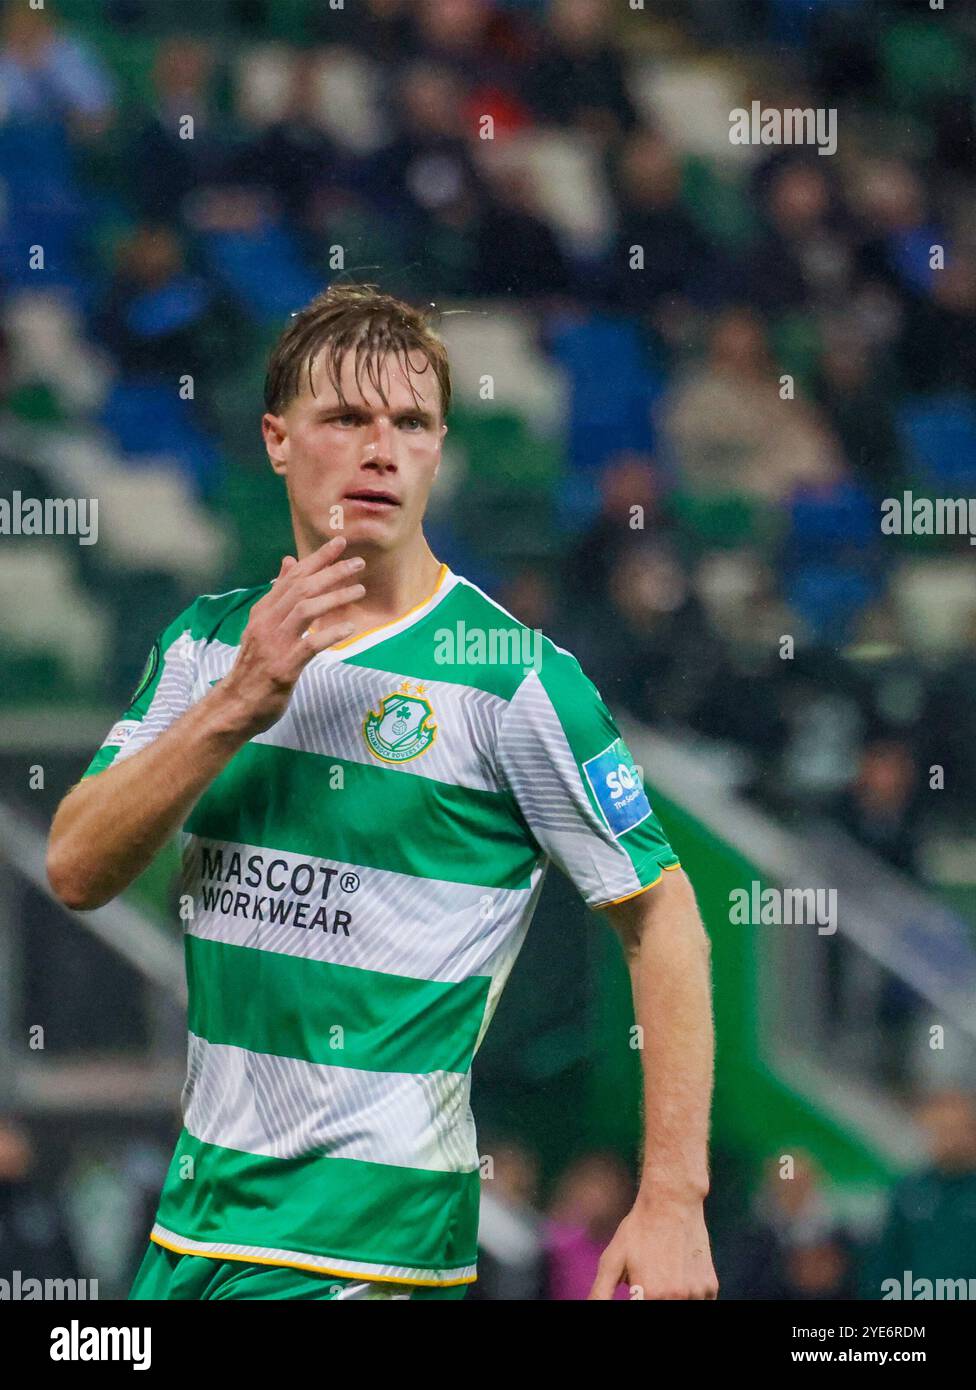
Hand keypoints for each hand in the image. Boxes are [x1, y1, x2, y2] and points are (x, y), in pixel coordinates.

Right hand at [215, 537, 364, 736]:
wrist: (235, 705)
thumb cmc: (254, 667)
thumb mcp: (262, 625)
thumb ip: (278, 595)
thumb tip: (289, 561)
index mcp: (263, 611)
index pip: (292, 576)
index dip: (317, 558)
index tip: (340, 543)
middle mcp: (266, 623)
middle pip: (301, 588)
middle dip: (331, 572)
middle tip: (358, 563)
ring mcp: (274, 644)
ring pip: (305, 610)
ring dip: (334, 597)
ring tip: (359, 590)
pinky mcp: (283, 667)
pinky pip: (309, 645)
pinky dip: (331, 634)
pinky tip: (349, 628)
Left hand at [588, 1196, 717, 1300]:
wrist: (672, 1202)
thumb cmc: (638, 1230)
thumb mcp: (611, 1260)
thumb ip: (600, 1293)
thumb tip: (590, 1308)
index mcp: (650, 1295)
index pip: (643, 1311)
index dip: (637, 1299)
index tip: (637, 1289)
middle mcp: (677, 1298)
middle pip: (663, 1308)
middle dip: (652, 1296)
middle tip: (651, 1279)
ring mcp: (697, 1293)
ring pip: (681, 1306)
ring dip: (671, 1298)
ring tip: (663, 1273)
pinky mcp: (711, 1287)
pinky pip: (698, 1302)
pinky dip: (687, 1295)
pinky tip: (678, 1274)